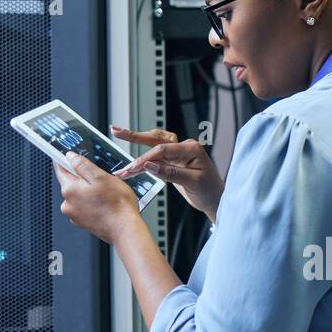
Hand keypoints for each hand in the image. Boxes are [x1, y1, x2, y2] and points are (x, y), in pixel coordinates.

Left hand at [54, 152, 142, 246]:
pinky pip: (84, 207)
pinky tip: (105, 204)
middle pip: (71, 183)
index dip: (64, 160)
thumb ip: (82, 165)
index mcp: (69, 190)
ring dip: (89, 192)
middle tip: (101, 179)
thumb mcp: (101, 177)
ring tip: (106, 194)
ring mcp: (75, 215)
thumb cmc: (117, 206)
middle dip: (83, 179)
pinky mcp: (83, 223)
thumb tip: (70, 157)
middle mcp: (68, 204)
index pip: (60, 169)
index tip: (68, 157)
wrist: (125, 230)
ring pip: (79, 196)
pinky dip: (92, 204)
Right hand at [109, 125, 224, 221]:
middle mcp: (184, 147)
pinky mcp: (173, 160)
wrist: (216, 200)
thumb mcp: (192, 182)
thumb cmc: (210, 191)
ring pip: (154, 144)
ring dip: (136, 140)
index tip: (133, 168)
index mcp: (191, 149)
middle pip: (156, 139)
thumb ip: (170, 173)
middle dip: (135, 136)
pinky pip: (156, 155)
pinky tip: (132, 159)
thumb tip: (149, 165)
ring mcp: (178, 153)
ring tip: (118, 133)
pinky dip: (143, 157)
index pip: (163, 150)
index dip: (146, 159)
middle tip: (116, 131)